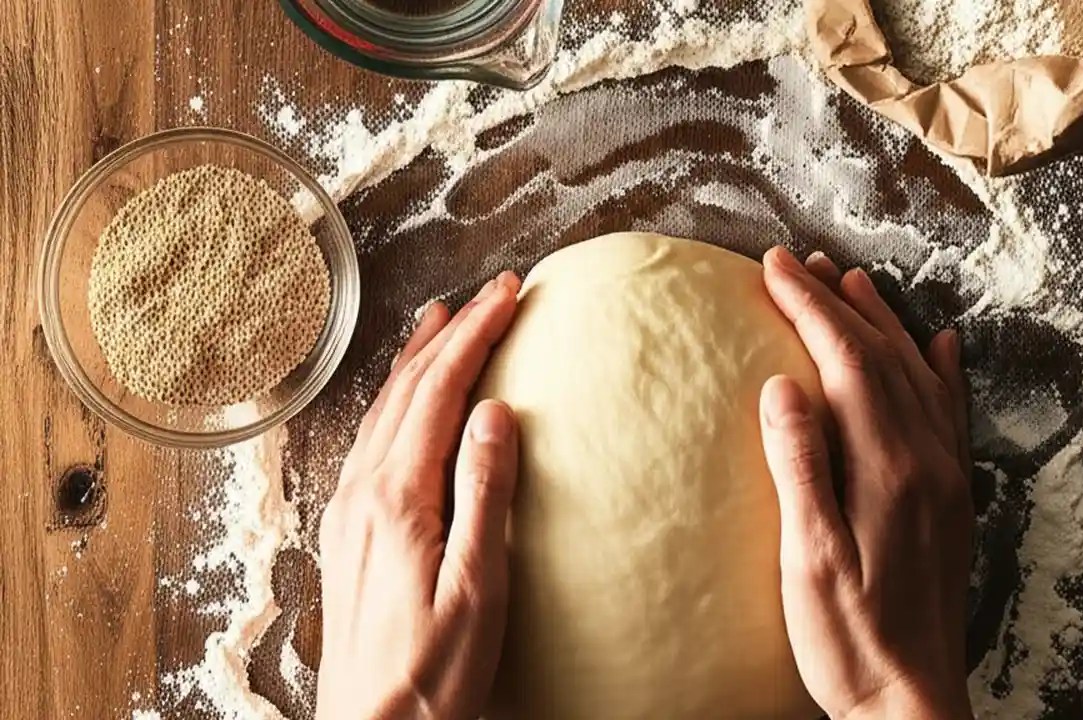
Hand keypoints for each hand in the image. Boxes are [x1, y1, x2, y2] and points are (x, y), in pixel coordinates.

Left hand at [316, 272, 521, 719]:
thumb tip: (494, 412)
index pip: (441, 392)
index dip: (475, 335)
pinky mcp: (347, 532)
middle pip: (407, 390)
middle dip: (450, 334)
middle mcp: (363, 493)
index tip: (506, 293)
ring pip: (383, 411)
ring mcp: (348, 511)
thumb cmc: (434, 674)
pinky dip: (395, 401)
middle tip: (487, 293)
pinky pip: (370, 440)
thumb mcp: (477, 588)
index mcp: (398, 498)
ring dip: (416, 360)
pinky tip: (405, 402)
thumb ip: (483, 493)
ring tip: (440, 323)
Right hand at [758, 249, 972, 719]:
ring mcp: (946, 477)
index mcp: (889, 468)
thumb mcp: (810, 559)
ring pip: (918, 374)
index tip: (774, 267)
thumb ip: (800, 468)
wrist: (911, 700)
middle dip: (838, 301)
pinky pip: (951, 413)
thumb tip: (782, 387)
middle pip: (882, 356)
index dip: (809, 308)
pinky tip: (943, 345)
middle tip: (800, 262)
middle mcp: (927, 460)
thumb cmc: (850, 638)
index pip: (846, 362)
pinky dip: (943, 369)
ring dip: (884, 322)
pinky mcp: (953, 497)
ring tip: (855, 282)